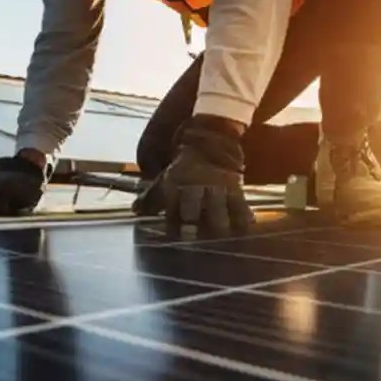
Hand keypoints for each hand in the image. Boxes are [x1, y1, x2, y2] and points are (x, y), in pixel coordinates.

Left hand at [132, 118, 253, 239]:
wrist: (210, 142)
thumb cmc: (184, 168)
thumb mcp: (166, 178)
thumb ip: (152, 197)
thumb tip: (135, 210)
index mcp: (176, 183)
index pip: (171, 206)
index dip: (171, 223)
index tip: (173, 235)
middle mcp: (196, 185)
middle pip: (193, 209)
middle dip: (192, 224)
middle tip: (193, 237)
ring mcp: (217, 187)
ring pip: (218, 210)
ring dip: (218, 225)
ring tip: (220, 237)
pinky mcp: (235, 187)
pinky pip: (240, 205)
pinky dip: (243, 218)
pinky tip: (245, 228)